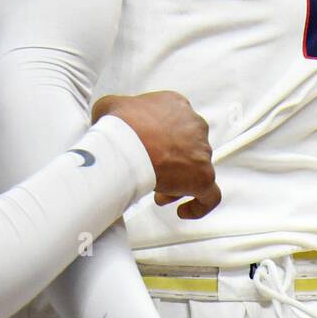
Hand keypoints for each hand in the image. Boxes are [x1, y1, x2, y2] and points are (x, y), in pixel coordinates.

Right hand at [93, 90, 219, 218]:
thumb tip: (106, 120)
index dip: (163, 143)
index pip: (176, 126)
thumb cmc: (119, 126)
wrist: (127, 144)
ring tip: (159, 194)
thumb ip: (114, 110)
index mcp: (177, 106)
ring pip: (196, 169)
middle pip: (188, 148)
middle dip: (171, 163)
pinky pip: (210, 195)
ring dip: (179, 182)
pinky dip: (200, 205)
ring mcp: (201, 150)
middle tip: (154, 175)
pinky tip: (183, 211)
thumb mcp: (109, 107)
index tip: (150, 155)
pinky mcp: (204, 175)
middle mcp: (194, 125)